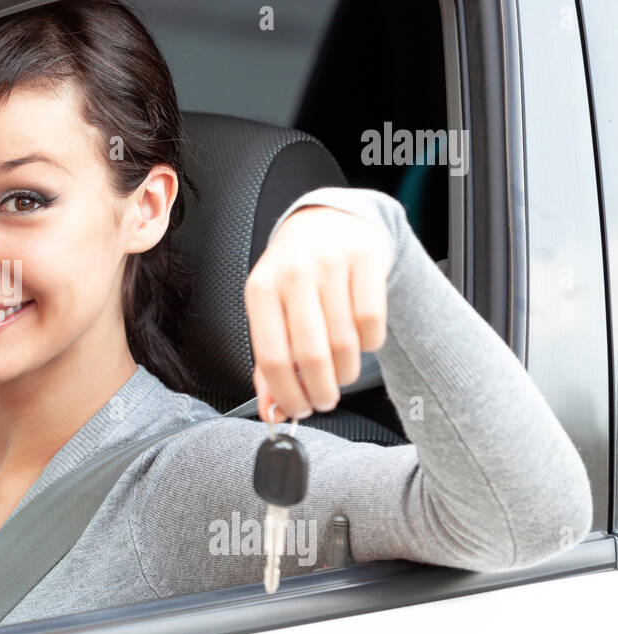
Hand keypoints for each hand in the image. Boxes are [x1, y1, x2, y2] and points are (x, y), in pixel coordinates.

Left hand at [245, 205, 392, 423]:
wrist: (329, 220)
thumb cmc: (296, 275)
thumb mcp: (271, 310)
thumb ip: (268, 363)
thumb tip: (271, 413)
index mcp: (261, 290)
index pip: (271, 357)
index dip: (287, 394)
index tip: (298, 411)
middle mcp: (293, 274)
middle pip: (310, 354)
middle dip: (321, 391)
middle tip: (324, 401)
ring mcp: (331, 263)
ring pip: (344, 342)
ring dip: (345, 372)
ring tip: (341, 373)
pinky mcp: (366, 259)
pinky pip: (372, 321)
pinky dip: (370, 343)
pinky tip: (361, 341)